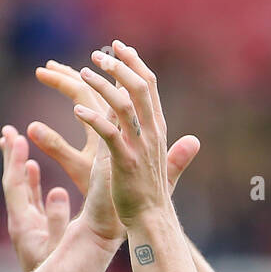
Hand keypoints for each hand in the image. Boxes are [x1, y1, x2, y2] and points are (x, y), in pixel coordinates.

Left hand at [0, 125, 69, 271]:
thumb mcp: (59, 249)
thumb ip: (57, 221)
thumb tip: (57, 189)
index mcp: (22, 224)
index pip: (15, 185)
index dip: (15, 160)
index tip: (17, 136)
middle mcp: (21, 222)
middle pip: (13, 183)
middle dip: (10, 157)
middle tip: (6, 131)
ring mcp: (27, 225)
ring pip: (21, 189)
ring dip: (19, 165)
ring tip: (16, 143)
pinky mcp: (35, 229)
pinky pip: (31, 199)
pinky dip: (31, 181)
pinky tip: (34, 168)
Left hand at [72, 42, 199, 229]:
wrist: (150, 223)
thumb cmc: (152, 198)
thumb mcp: (165, 169)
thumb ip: (175, 152)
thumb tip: (194, 142)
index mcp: (158, 131)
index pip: (149, 88)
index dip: (135, 64)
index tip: (119, 48)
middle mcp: (152, 135)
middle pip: (139, 88)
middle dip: (118, 67)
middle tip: (97, 55)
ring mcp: (139, 148)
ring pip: (123, 105)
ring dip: (102, 86)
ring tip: (82, 73)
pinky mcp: (124, 163)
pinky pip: (108, 133)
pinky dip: (93, 118)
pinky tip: (76, 110)